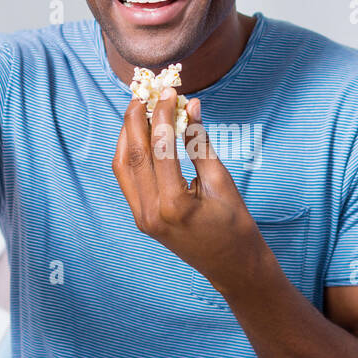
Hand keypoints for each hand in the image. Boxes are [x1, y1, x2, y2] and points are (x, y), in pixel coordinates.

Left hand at [112, 85, 269, 293]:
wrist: (232, 266)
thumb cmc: (235, 225)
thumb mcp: (221, 181)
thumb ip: (199, 142)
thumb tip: (190, 104)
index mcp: (174, 203)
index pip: (160, 146)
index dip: (162, 113)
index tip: (169, 91)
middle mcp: (150, 211)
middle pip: (133, 153)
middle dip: (136, 118)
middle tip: (145, 93)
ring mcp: (142, 217)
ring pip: (122, 166)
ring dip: (127, 135)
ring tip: (139, 109)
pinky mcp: (141, 219)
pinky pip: (127, 180)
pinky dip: (130, 154)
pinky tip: (140, 136)